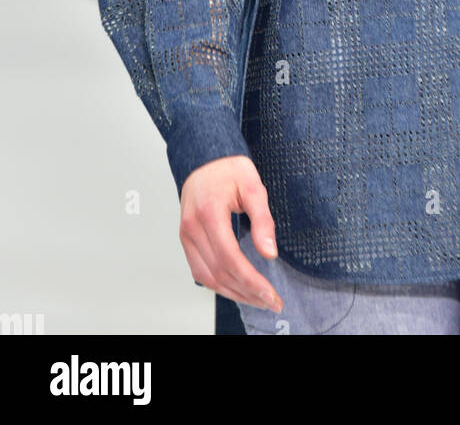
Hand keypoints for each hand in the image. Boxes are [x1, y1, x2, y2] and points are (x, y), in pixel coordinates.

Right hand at [179, 155, 282, 310]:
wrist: (205, 159)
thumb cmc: (228, 168)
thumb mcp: (253, 185)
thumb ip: (263, 219)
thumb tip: (269, 252)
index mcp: (210, 213)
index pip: (230, 258)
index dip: (251, 280)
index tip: (271, 294)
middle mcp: (193, 228)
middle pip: (219, 272)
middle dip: (247, 292)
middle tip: (271, 302)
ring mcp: (186, 235)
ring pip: (207, 277)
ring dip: (233, 293)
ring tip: (257, 300)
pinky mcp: (186, 239)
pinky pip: (199, 270)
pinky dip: (218, 285)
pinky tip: (236, 288)